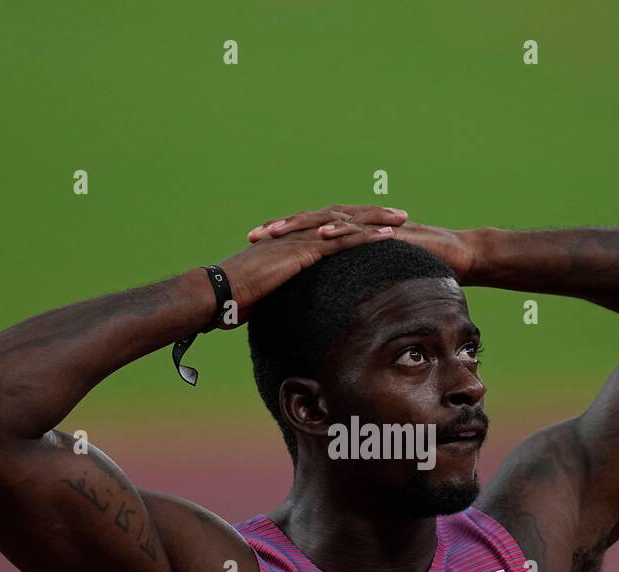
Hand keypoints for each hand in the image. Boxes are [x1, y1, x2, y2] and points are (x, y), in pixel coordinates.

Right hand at [214, 218, 395, 326]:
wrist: (216, 292)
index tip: (375, 225)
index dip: (352, 224)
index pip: (326, 226)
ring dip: (377, 221)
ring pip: (346, 224)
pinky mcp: (301, 252)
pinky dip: (366, 238)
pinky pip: (339, 242)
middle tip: (399, 214)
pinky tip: (387, 238)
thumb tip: (290, 310)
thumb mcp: (264, 295)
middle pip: (342, 217)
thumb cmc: (232, 298)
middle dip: (372, 214)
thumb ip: (281, 294)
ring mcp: (299, 240)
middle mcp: (297, 234)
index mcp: (289, 241)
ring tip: (402, 220)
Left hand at [248, 204, 478, 281]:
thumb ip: (357, 289)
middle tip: (251, 238)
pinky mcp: (388, 229)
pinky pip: (360, 230)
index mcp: (350, 237)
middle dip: (280, 229)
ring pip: (329, 220)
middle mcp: (356, 225)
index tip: (252, 252)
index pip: (308, 235)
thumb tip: (334, 312)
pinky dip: (339, 232)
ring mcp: (372, 225)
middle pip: (310, 223)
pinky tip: (320, 238)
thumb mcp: (380, 282)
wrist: (459, 256)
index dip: (281, 241)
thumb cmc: (421, 271)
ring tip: (275, 233)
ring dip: (301, 225)